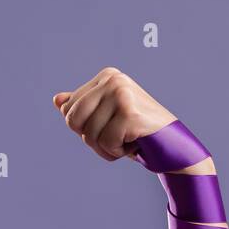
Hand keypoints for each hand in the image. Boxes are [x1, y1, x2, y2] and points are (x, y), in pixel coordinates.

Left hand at [52, 67, 177, 162]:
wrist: (171, 145)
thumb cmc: (136, 132)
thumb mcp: (105, 118)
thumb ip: (83, 108)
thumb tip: (57, 100)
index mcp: (106, 76)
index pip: (68, 111)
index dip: (84, 129)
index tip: (109, 126)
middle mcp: (113, 79)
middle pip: (72, 121)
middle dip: (90, 139)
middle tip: (115, 136)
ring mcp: (121, 93)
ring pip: (88, 134)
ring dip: (106, 148)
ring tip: (127, 139)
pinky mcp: (129, 112)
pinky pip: (105, 142)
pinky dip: (117, 152)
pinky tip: (134, 143)